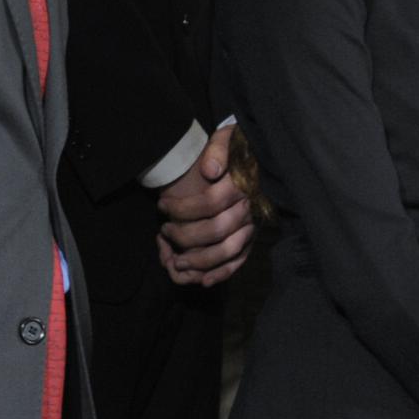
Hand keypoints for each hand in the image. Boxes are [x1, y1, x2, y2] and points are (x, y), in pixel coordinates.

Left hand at [157, 126, 251, 286]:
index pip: (209, 203)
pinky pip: (239, 261)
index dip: (181, 208)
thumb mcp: (227, 138)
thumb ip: (218, 150)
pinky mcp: (251, 240)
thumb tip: (210, 171)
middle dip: (184, 236)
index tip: (162, 205)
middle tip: (164, 231)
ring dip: (199, 261)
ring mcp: (252, 227)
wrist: (256, 157)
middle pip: (215, 231)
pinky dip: (222, 273)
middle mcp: (249, 208)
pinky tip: (203, 280)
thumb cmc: (237, 149)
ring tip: (176, 260)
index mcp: (242, 185)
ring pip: (227, 251)